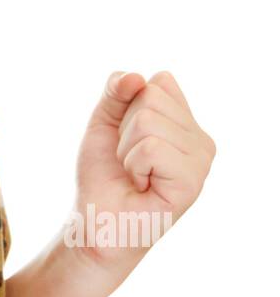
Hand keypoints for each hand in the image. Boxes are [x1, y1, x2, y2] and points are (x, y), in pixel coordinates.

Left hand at [67, 70, 215, 276]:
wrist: (96, 220)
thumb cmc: (103, 175)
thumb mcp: (104, 122)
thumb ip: (117, 91)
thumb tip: (135, 76)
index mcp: (186, 122)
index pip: (159, 81)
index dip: (128, 107)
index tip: (128, 139)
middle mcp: (201, 140)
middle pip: (151, 98)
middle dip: (124, 129)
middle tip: (129, 162)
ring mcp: (201, 161)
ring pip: (148, 121)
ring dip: (126, 150)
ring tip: (135, 175)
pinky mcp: (193, 181)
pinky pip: (151, 147)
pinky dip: (133, 165)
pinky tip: (142, 186)